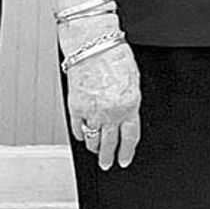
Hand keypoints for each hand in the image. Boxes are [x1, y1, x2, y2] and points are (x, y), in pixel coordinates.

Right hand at [65, 31, 141, 169]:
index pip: (130, 137)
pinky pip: (78, 129)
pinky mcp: (76, 107)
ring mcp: (92, 111)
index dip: (127, 152)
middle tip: (107, 164)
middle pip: (110, 144)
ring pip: (92, 139)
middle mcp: (111, 111)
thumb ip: (131, 102)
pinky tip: (83, 134)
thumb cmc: (115, 56)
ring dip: (94, 146)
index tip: (124, 160)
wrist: (93, 44)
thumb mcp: (133, 81)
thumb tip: (128, 118)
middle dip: (108, 158)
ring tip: (96, 149)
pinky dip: (80, 133)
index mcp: (130, 104)